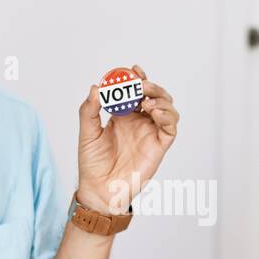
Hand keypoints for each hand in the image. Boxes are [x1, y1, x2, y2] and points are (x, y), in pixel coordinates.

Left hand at [76, 65, 178, 213]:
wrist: (100, 189)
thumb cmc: (92, 164)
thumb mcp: (87, 132)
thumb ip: (89, 110)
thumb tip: (96, 88)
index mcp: (123, 116)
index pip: (135, 91)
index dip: (137, 78)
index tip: (133, 69)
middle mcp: (139, 122)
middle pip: (154, 96)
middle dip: (150, 86)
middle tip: (141, 84)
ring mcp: (151, 133)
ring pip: (167, 108)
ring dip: (161, 99)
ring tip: (146, 102)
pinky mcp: (159, 146)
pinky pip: (171, 128)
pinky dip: (167, 116)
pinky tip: (154, 113)